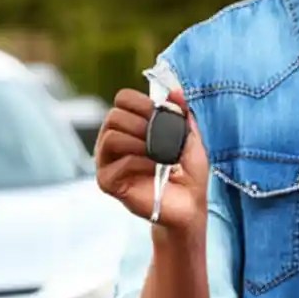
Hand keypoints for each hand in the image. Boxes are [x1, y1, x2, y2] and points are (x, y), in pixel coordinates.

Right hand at [95, 87, 209, 232]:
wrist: (189, 206)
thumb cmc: (188, 173)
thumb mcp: (191, 138)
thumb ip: (182, 114)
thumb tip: (176, 91)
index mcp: (130, 126)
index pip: (123, 99)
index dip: (142, 103)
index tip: (161, 115)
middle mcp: (114, 141)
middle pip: (114, 116)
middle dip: (141, 125)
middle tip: (160, 141)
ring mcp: (107, 162)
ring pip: (110, 137)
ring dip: (138, 143)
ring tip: (157, 156)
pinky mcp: (107, 182)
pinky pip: (115, 164)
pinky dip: (138, 163)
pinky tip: (154, 170)